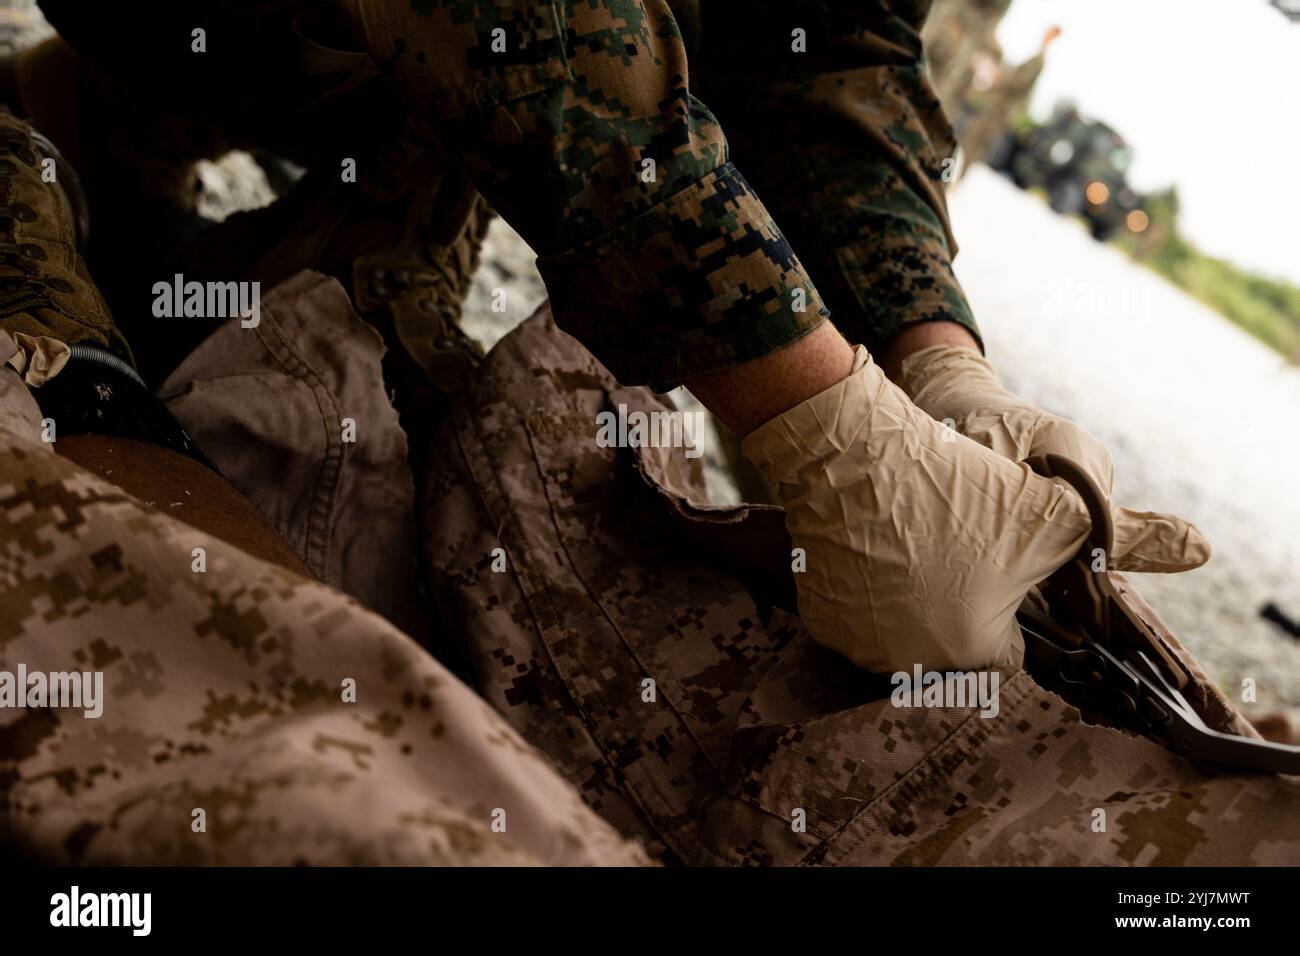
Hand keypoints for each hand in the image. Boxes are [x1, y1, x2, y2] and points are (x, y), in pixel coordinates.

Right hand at [742, 346, 1207, 672]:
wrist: (855, 457)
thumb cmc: (959, 487)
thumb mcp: (1052, 509)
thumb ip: (1124, 537)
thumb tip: (1201, 549)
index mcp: (974, 651)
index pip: (1016, 651)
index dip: (1019, 603)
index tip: (1008, 563)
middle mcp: (912, 663)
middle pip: (960, 644)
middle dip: (970, 605)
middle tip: (964, 546)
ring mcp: (861, 644)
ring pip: (908, 631)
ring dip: (920, 601)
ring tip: (921, 542)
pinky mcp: (823, 619)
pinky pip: (864, 617)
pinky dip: (874, 593)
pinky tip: (882, 548)